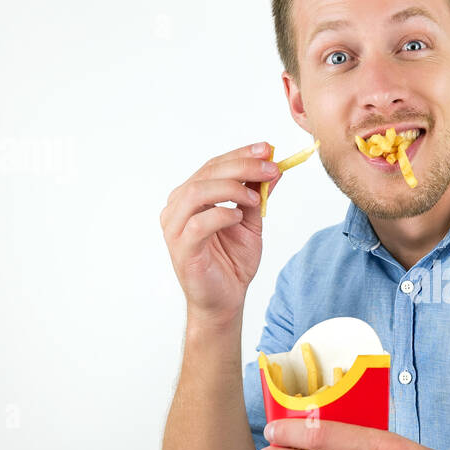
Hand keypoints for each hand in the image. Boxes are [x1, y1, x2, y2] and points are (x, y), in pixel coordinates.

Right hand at [159, 142, 284, 324]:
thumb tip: (274, 168)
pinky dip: (221, 215)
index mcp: (191, 197)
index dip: (241, 154)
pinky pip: (198, 224)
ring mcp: (175, 227)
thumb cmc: (232, 262)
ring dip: (231, 188)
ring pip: (197, 192)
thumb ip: (256, 196)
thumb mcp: (251, 223)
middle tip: (270, 168)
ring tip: (255, 198)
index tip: (268, 149)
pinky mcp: (181, 248)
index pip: (214, 166)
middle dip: (242, 167)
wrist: (225, 300)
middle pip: (207, 174)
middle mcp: (178, 208)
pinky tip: (238, 217)